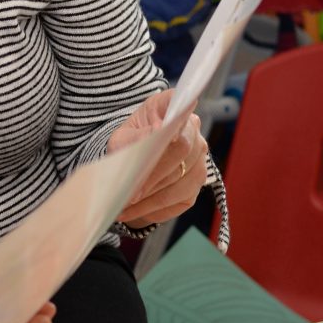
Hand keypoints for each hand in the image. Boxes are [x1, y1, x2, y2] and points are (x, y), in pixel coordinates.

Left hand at [107, 89, 207, 227]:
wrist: (135, 162)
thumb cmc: (129, 144)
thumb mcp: (123, 138)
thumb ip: (136, 136)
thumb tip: (155, 132)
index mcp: (173, 110)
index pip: (182, 110)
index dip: (175, 121)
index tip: (159, 131)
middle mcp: (194, 132)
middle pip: (182, 151)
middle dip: (155, 174)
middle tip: (131, 191)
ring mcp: (199, 159)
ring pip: (182, 181)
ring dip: (152, 198)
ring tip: (124, 207)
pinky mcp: (196, 184)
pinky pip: (180, 200)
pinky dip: (155, 209)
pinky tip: (133, 212)